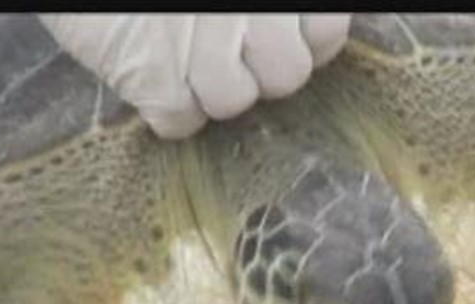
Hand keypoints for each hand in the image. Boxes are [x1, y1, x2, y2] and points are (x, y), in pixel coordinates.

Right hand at [36, 14, 351, 138]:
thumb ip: (267, 9)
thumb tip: (301, 34)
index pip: (324, 37)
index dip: (302, 43)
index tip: (276, 38)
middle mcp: (248, 15)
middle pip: (286, 77)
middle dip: (259, 73)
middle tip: (225, 49)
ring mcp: (203, 52)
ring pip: (234, 103)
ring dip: (208, 90)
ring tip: (179, 54)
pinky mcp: (153, 80)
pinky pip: (179, 122)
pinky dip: (165, 108)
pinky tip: (150, 71)